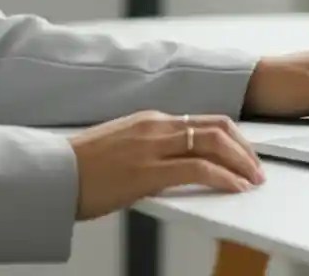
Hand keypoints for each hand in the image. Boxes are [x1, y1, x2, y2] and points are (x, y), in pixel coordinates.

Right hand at [67, 110, 264, 219]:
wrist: (51, 174)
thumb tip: (173, 165)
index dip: (232, 138)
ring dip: (241, 163)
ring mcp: (152, 146)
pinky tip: (234, 188)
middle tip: (257, 169)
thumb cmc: (81, 168)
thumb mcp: (122, 148)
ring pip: (213, 143)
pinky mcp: (147, 170)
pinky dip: (224, 177)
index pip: (204, 121)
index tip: (245, 154)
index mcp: (150, 120)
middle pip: (217, 127)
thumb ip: (150, 150)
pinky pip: (198, 168)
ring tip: (253, 180)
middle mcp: (155, 126)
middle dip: (245, 148)